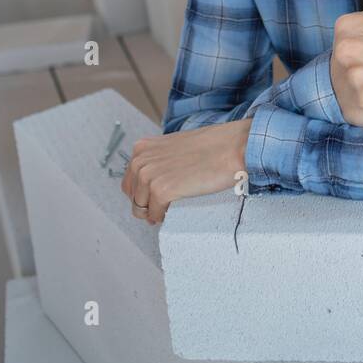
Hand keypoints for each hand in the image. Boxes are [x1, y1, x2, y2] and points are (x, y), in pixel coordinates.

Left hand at [121, 119, 251, 225]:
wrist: (233, 147)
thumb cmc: (213, 146)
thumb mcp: (176, 147)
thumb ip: (160, 161)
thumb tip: (155, 184)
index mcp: (143, 148)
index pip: (129, 181)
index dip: (142, 194)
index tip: (154, 201)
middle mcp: (140, 160)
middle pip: (133, 197)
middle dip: (147, 206)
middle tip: (163, 209)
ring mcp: (149, 176)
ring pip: (141, 209)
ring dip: (156, 212)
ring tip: (174, 207)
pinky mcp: (161, 191)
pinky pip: (155, 215)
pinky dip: (164, 216)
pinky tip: (177, 209)